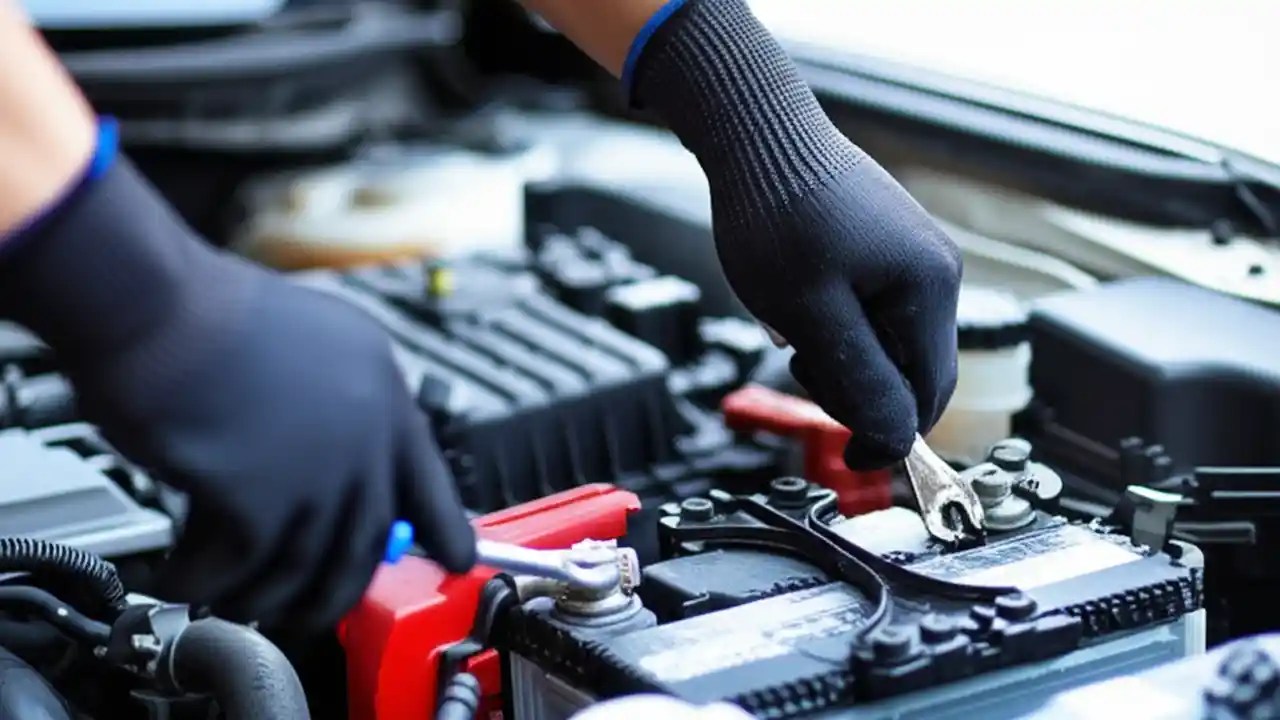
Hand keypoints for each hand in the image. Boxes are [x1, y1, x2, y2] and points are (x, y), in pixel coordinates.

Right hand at [0, 158, 475, 631]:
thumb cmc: (203, 312)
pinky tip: (179, 577)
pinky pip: (235, 570)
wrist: (151, 303)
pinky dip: (200, 581)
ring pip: (302, 569)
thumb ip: (333, 404)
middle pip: (366, 541)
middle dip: (330, 591)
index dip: (445, 528)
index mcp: (380, 388)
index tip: (458, 558)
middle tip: (304, 611)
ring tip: (226, 598)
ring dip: (258, 597)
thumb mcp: (308, 343)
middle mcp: (364, 433)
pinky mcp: (260, 500)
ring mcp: (320, 470)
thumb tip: (328, 468)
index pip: (429, 476)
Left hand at [713, 146, 961, 468]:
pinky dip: (836, 321)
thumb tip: (893, 439)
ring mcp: (913, 255)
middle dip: (859, 385)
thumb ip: (857, 379)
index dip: (888, 433)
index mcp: (931, 289)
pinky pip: (872, 308)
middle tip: (801, 360)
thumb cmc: (777, 212)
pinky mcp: (886, 245)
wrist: (757, 130)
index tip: (846, 453)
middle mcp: (936, 271)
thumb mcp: (810, 313)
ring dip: (841, 351)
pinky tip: (799, 298)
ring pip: (887, 341)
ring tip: (793, 320)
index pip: (929, 395)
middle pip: (911, 370)